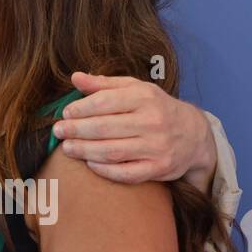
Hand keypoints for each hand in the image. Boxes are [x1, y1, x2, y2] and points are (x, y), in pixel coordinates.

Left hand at [53, 72, 215, 188]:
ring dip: (85, 151)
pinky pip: (127, 173)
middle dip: (77, 130)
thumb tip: (75, 77)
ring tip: (67, 148)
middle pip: (105, 128)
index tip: (65, 114)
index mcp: (145, 97)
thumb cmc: (155, 107)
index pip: (106, 102)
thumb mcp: (135, 88)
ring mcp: (157, 147)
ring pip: (113, 151)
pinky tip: (90, 163)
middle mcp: (153, 121)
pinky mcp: (159, 168)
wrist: (194, 133)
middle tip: (58, 132)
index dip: (81, 108)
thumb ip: (104, 84)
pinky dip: (105, 170)